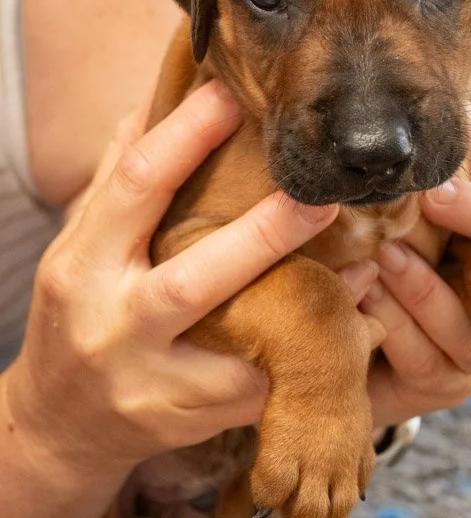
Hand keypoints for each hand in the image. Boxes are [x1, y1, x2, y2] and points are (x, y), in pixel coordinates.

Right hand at [3, 80, 341, 481]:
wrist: (60, 423)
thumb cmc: (76, 314)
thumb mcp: (79, 246)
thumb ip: (118, 182)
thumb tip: (154, 101)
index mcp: (83, 264)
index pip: (136, 187)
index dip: (186, 135)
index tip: (235, 94)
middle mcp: (114, 324)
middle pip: (194, 277)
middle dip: (264, 234)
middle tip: (323, 194)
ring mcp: (152, 381)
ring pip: (237, 340)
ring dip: (305, 301)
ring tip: (365, 265)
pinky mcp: (188, 420)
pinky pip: (260, 387)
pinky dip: (308, 353)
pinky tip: (355, 324)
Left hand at [362, 107, 470, 427]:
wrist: (362, 344)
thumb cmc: (400, 261)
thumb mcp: (429, 217)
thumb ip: (451, 176)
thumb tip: (460, 100)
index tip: (436, 187)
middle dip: (452, 249)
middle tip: (401, 226)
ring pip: (452, 326)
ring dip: (413, 291)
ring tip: (374, 260)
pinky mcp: (437, 391)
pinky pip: (417, 360)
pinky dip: (387, 329)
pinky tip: (358, 301)